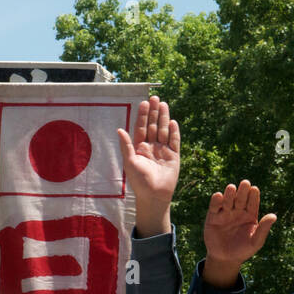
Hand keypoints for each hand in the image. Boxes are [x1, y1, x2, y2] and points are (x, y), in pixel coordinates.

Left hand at [117, 96, 179, 235]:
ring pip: (163, 130)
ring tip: (164, 104)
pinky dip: (174, 132)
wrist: (154, 196)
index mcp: (139, 148)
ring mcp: (163, 150)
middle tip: (155, 98)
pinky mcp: (174, 156)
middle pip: (153, 126)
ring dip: (164, 117)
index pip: (141, 128)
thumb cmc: (139, 181)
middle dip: (154, 112)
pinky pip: (174, 141)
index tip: (144, 103)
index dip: (143, 116)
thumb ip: (126, 146)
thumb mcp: (130, 162)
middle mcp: (151, 147)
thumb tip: (119, 130)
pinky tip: (172, 122)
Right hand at [202, 180, 276, 286]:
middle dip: (242, 191)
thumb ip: (264, 229)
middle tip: (245, 183)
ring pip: (228, 200)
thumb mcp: (256, 242)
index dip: (253, 195)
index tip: (254, 189)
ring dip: (230, 193)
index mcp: (250, 214)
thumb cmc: (243, 250)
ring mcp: (225, 213)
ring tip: (231, 188)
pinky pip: (214, 206)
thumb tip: (274, 216)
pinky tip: (218, 196)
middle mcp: (237, 211)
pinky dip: (216, 200)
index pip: (252, 201)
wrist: (225, 259)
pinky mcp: (213, 217)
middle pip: (240, 198)